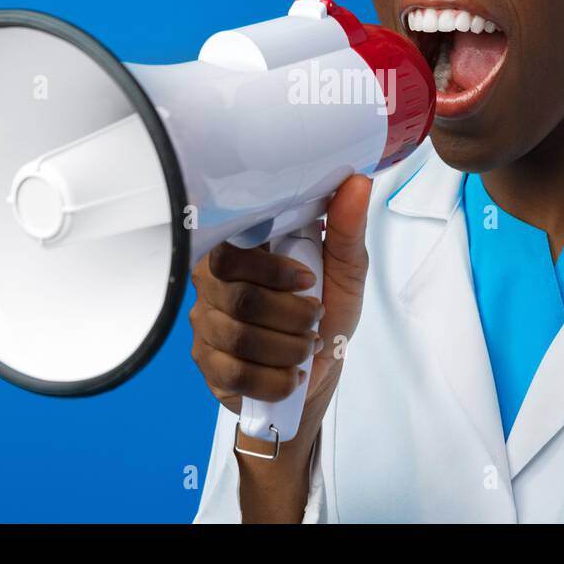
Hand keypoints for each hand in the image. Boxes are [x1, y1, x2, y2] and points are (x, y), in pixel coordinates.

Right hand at [189, 173, 372, 419]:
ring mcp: (206, 326)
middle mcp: (213, 284)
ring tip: (308, 346)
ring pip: (239, 338)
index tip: (309, 280)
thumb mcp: (346, 269)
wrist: (320, 370)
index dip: (272, 270)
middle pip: (239, 298)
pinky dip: (275, 379)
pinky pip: (235, 374)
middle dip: (292, 316)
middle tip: (316, 317)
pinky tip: (292, 375)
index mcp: (241, 251)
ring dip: (289, 348)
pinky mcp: (209, 366)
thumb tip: (357, 183)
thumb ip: (347, 227)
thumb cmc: (327, 312)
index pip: (231, 250)